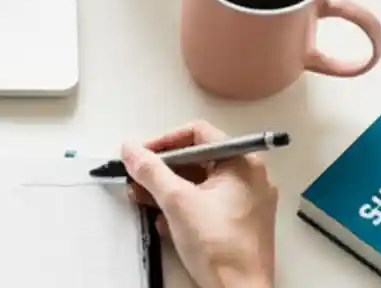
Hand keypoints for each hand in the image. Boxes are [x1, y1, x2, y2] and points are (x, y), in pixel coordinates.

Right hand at [123, 121, 277, 287]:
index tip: (142, 154)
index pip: (199, 133)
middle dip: (163, 169)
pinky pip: (206, 204)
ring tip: (142, 198)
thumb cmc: (219, 246)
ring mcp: (246, 203)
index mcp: (243, 164)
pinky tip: (164, 221)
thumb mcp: (176, 201)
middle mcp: (249, 178)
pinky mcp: (238, 224)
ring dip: (168, 189)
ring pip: (199, 183)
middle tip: (138, 177)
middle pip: (197, 159)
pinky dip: (183, 207)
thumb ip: (151, 170)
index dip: (165, 141)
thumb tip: (130, 149)